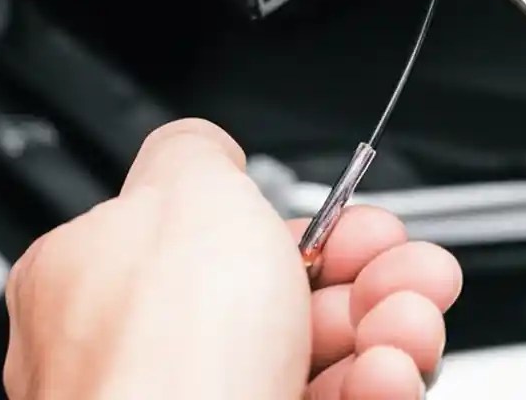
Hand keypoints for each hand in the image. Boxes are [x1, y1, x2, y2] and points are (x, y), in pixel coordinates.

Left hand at [3, 119, 460, 399]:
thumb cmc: (166, 356)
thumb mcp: (186, 190)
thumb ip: (197, 152)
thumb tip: (210, 149)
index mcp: (110, 278)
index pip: (232, 239)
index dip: (315, 226)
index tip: (365, 225)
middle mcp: (153, 354)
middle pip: (295, 298)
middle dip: (378, 277)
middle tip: (414, 273)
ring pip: (328, 358)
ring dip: (392, 331)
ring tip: (409, 326)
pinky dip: (379, 387)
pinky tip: (388, 376)